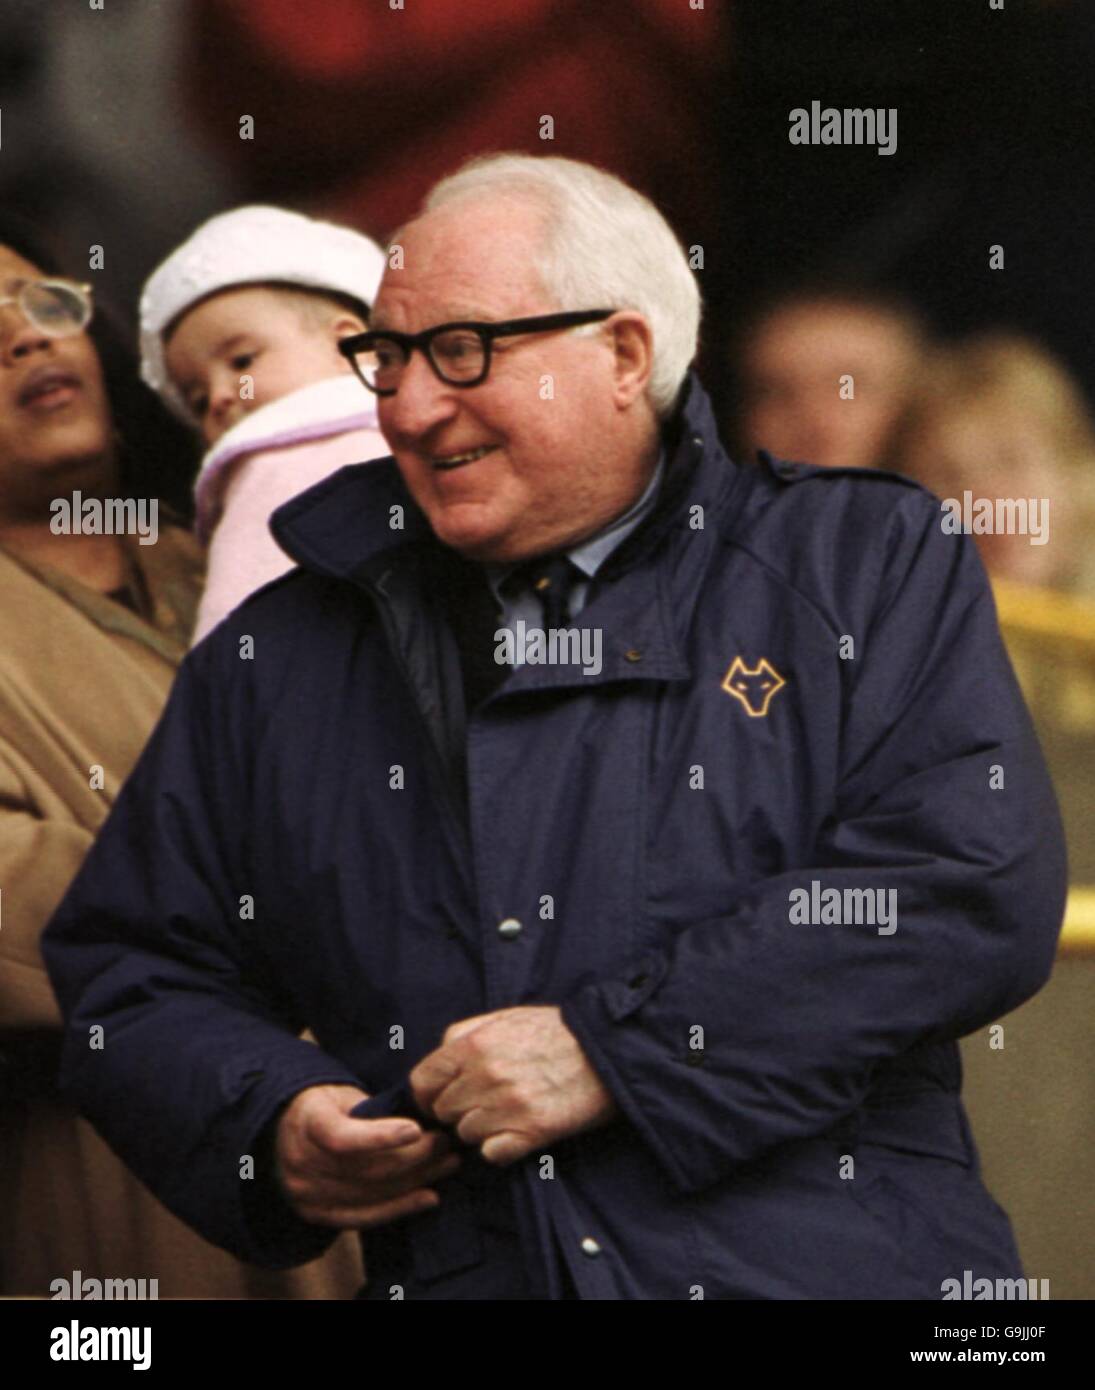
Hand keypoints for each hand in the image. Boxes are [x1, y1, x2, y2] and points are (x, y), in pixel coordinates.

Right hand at [274, 1084, 460, 1228]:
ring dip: (416, 1181)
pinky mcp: (317, 1214)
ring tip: (447, 1165)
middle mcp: (301, 1163)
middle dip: (414, 1157)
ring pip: (370, 1195)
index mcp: (306, 1123)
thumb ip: (372, 1109)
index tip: (416, 1128)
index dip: (380, 1136)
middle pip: (365, 1169)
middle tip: (447, 1143)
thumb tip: (422, 1116)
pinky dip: (399, 1208)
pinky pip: (363, 1218)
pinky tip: (429, 1197)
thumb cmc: (323, 1105)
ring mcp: (306, 1194)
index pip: (342, 1138)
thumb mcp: (340, 1093)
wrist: (281, 1132)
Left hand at [409, 1006, 618, 1164]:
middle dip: (459, 1110)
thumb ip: (464, 1033)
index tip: (442, 1099)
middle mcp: (484, 1075)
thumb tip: (437, 1057)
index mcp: (473, 1045)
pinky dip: (500, 1147)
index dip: (428, 1094)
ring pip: (466, 1134)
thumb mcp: (504, 1017)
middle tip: (485, 1103)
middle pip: (444, 1111)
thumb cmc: (554, 1032)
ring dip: (481, 1129)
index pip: (422, 1082)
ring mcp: (506, 1106)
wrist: (605, 1050)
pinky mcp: (530, 1132)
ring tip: (507, 1112)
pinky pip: (491, 1154)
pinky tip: (518, 1131)